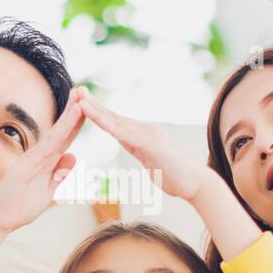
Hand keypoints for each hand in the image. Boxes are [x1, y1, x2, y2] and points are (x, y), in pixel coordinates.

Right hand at [0, 90, 86, 234]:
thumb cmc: (18, 208)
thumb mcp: (47, 192)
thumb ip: (59, 175)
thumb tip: (73, 157)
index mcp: (46, 163)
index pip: (65, 139)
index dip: (76, 124)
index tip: (88, 108)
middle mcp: (40, 156)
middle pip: (62, 130)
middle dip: (74, 111)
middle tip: (84, 90)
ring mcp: (34, 158)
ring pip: (57, 132)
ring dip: (70, 114)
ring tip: (81, 96)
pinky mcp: (28, 163)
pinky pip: (50, 144)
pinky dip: (62, 129)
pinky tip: (72, 116)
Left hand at [79, 95, 213, 201]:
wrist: (197, 184)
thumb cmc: (177, 178)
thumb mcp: (153, 164)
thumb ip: (143, 154)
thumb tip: (137, 152)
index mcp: (140, 137)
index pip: (114, 123)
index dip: (97, 112)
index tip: (81, 103)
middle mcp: (143, 130)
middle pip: (112, 116)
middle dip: (93, 103)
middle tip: (75, 89)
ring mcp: (147, 134)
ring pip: (115, 120)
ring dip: (96, 109)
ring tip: (79, 97)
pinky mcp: (150, 142)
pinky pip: (123, 132)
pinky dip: (106, 123)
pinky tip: (94, 116)